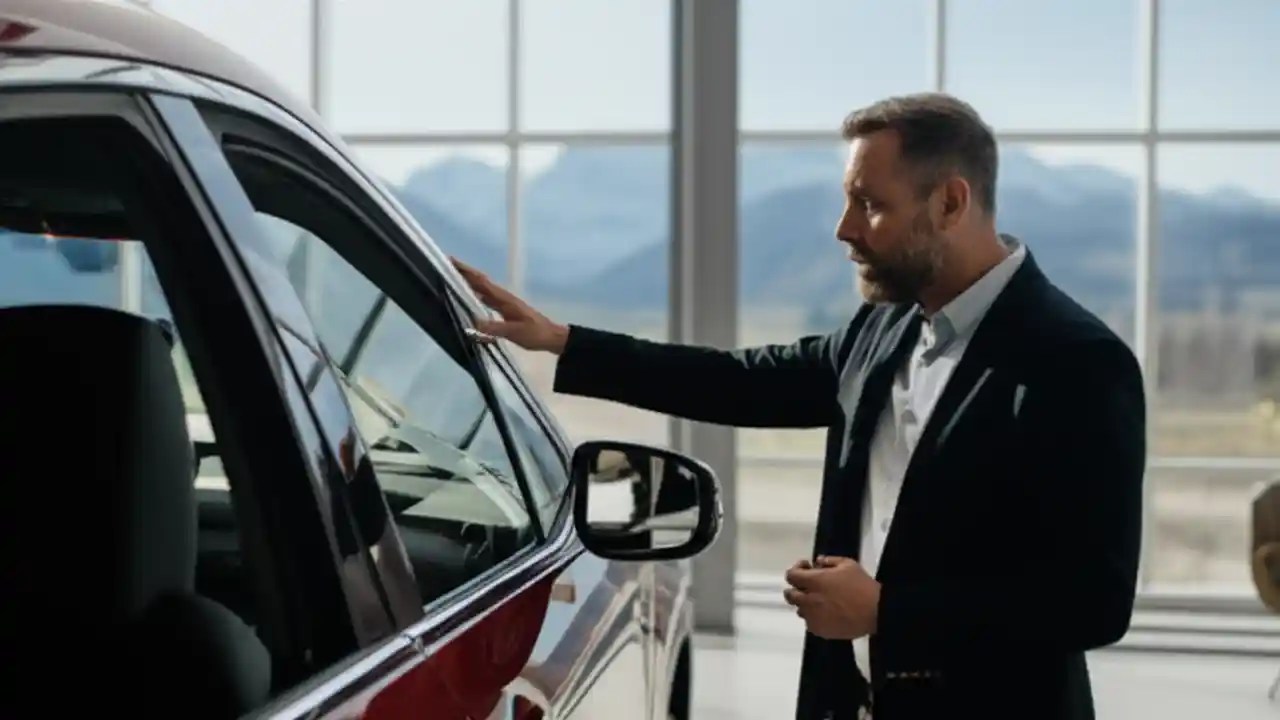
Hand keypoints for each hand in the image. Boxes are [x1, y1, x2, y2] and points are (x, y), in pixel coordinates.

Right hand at [450, 257, 569, 353]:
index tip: (452, 261)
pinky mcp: (504, 311)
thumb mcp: (515, 332)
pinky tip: (467, 299)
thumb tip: (473, 323)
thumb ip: (495, 328)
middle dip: (463, 273)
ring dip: (468, 283)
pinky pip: (486, 300)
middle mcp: (502, 297)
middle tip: (444, 266)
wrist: (551, 337)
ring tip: (451, 279)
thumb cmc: (535, 333)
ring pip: (482, 290)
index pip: (482, 281)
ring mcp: (503, 303)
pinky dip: (475, 296)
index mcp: (504, 299)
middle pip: (479, 282)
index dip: (466, 271)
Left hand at [783, 556, 880, 639]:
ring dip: (805, 603)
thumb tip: (817, 561)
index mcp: (814, 581)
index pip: (791, 575)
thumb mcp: (848, 564)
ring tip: (820, 601)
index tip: (807, 568)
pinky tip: (827, 614)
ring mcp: (813, 617)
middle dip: (797, 588)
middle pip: (790, 595)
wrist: (876, 612)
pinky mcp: (820, 631)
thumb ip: (829, 561)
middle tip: (809, 585)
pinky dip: (814, 617)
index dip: (796, 570)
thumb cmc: (862, 586)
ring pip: (800, 610)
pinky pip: (810, 623)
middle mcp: (808, 599)